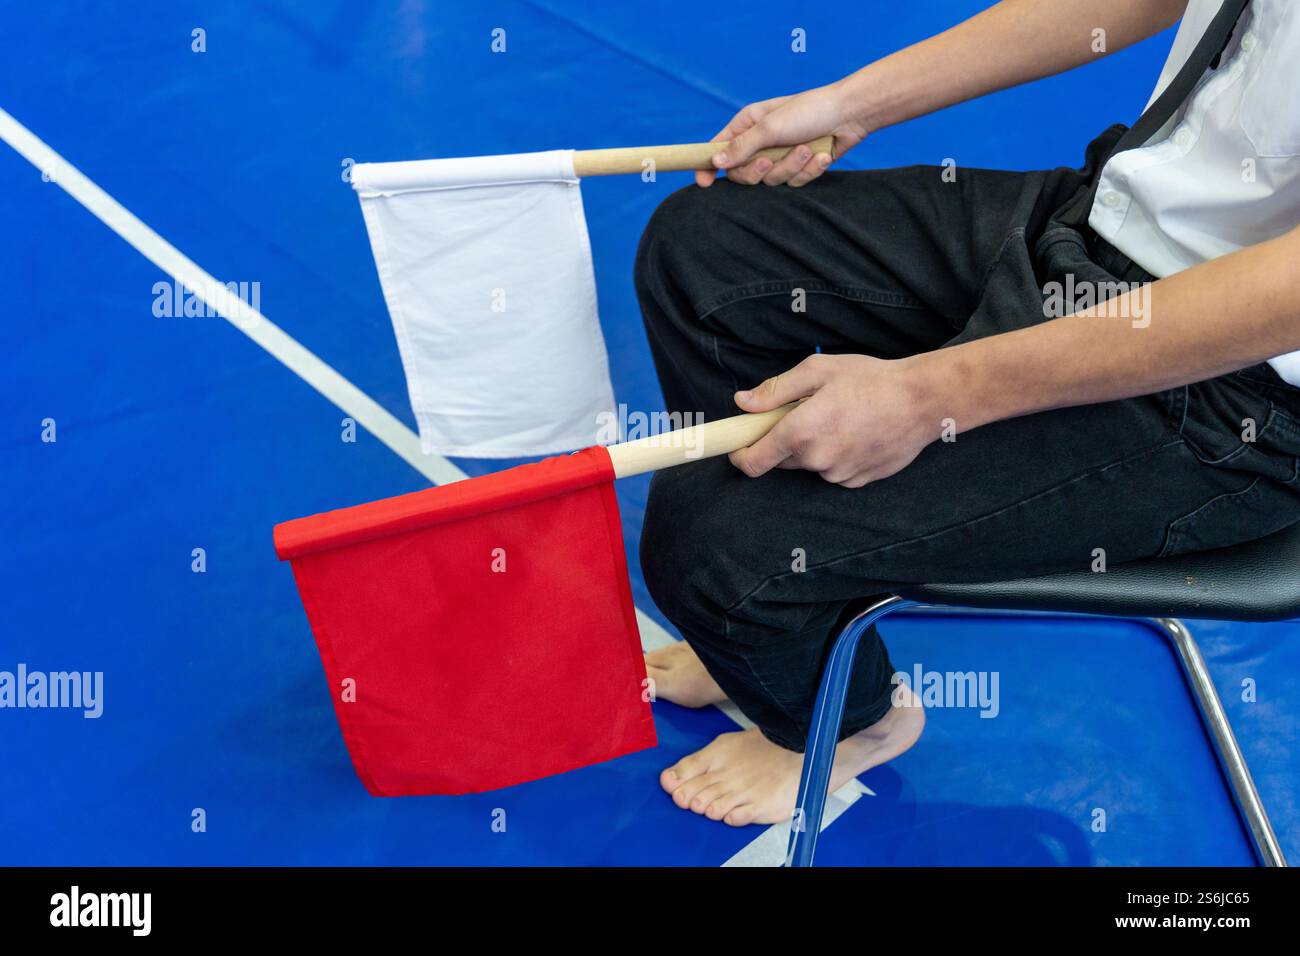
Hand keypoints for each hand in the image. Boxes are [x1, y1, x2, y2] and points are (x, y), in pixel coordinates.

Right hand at [697, 83, 867, 187]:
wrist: (851, 114)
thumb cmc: (810, 111)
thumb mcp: (772, 126)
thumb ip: (743, 146)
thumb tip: (716, 161)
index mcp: (747, 125)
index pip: (719, 150)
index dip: (708, 167)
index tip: (703, 183)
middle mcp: (761, 142)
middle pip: (743, 173)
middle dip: (759, 170)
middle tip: (769, 160)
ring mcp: (780, 156)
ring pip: (771, 180)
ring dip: (792, 166)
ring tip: (808, 147)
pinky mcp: (799, 168)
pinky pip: (795, 181)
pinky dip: (809, 169)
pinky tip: (822, 153)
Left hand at [728, 353, 944, 487]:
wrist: (923, 400)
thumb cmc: (871, 379)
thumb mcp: (818, 371)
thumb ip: (775, 390)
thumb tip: (743, 403)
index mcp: (800, 432)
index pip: (753, 462)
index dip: (741, 455)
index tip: (739, 446)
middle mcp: (817, 460)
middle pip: (781, 460)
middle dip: (784, 441)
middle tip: (806, 412)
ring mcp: (839, 475)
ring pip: (811, 465)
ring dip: (814, 447)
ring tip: (840, 418)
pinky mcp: (858, 482)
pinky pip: (834, 471)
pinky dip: (837, 455)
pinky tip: (857, 433)